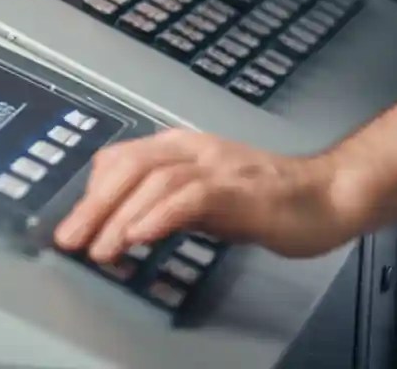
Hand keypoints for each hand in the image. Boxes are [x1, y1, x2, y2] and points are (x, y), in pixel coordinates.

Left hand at [55, 128, 359, 262]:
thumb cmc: (264, 199)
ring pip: (153, 182)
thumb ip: (162, 201)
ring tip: (101, 249)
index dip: (93, 190)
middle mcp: (193, 150)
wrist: (326, 196)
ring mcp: (216, 167)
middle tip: (70, 239)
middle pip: (128, 167)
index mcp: (180, 147)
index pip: (121, 158)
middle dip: (93, 205)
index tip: (76, 223)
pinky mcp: (238, 190)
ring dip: (120, 218)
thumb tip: (118, 220)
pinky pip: (189, 197)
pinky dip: (160, 215)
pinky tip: (140, 235)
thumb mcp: (200, 197)